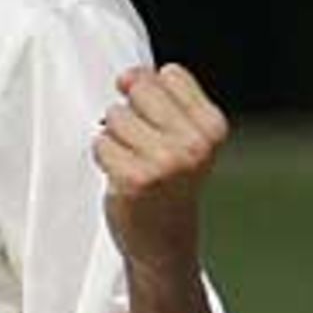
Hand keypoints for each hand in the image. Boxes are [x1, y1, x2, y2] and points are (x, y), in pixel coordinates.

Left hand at [93, 63, 228, 275]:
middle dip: (131, 114)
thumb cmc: (168, 179)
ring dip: (116, 139)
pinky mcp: (134, 179)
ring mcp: (165, 162)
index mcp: (212, 126)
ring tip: (134, 163)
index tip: (162, 128)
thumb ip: (156, 93)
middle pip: (139, 89)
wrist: (164, 238)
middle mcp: (194, 144)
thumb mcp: (179, 131)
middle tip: (144, 148)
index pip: (168, 74)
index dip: (154, 97)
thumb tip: (127, 76)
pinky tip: (122, 177)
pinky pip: (100, 143)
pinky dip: (104, 158)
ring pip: (114, 116)